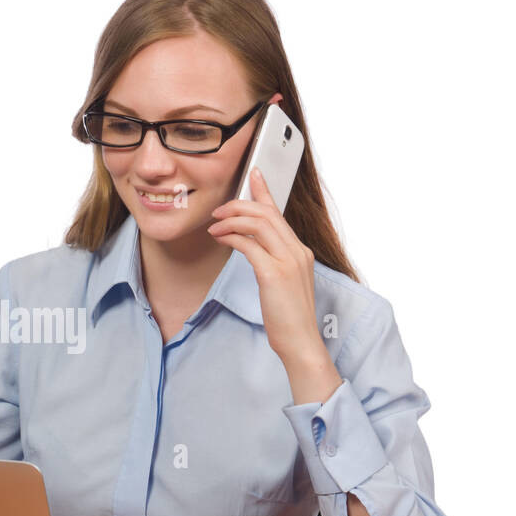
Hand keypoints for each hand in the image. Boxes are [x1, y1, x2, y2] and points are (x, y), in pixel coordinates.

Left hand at [207, 167, 324, 364]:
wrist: (300, 341)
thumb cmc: (289, 317)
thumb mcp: (283, 284)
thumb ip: (273, 262)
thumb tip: (252, 249)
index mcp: (300, 251)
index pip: (280, 213)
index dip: (265, 191)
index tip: (254, 174)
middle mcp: (297, 251)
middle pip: (267, 213)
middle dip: (239, 204)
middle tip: (218, 211)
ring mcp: (288, 261)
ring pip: (258, 223)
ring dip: (232, 219)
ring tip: (215, 225)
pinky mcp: (274, 274)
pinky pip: (249, 244)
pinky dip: (232, 236)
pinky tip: (220, 238)